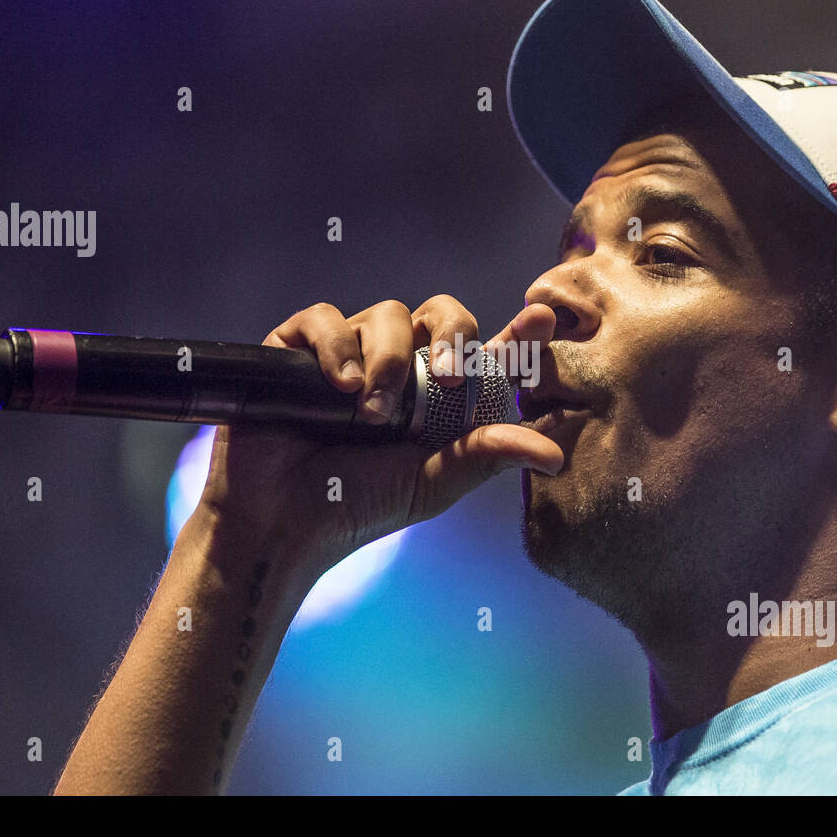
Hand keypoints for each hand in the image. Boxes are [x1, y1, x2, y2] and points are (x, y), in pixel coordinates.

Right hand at [195, 296, 563, 578]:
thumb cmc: (357, 507)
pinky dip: (336, 347)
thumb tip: (554, 454)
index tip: (543, 321)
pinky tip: (340, 386)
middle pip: (442, 313)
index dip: (517, 333)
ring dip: (388, 361)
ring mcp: (350, 354)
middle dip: (452, 336)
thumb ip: (486, 456)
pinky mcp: (298, 350)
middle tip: (449, 379)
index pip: (486, 352)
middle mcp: (400, 366)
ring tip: (372, 413)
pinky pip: (325, 319)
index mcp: (438, 395)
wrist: (282, 524)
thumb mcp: (432, 482)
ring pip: (387, 314)